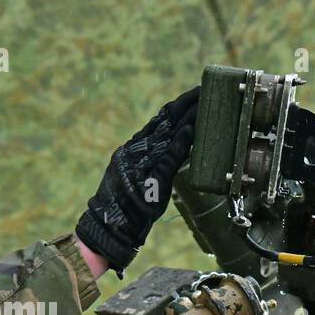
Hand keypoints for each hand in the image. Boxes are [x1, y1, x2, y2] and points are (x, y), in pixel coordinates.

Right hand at [75, 86, 199, 273]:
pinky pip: (168, 156)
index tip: (193, 94)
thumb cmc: (123, 207)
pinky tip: (192, 129)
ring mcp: (142, 161)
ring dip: (188, 116)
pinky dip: (181, 141)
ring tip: (205, 101)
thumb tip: (168, 153)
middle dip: (186, 103)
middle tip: (205, 89)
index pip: (158, 121)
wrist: (108, 226)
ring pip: (168, 132)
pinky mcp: (151, 176)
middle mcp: (136, 149)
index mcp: (132, 148)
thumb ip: (149, 163)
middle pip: (165, 120)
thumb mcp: (136, 178)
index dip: (177, 107)